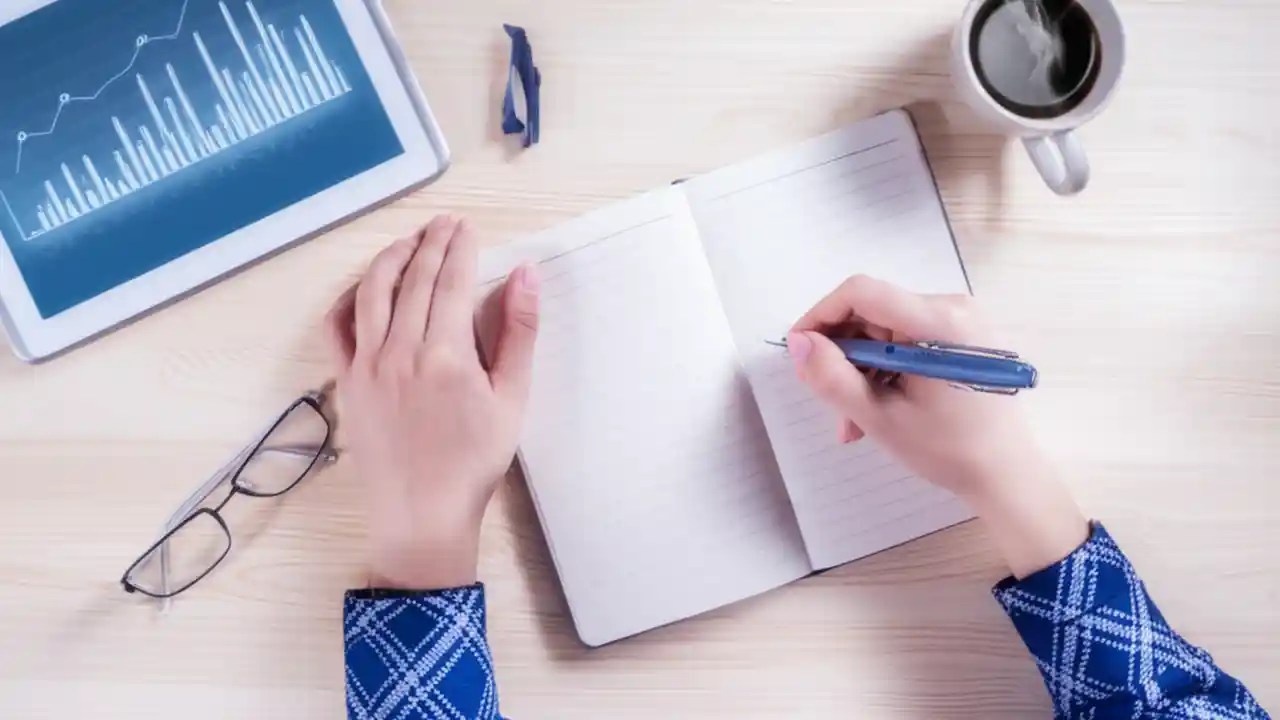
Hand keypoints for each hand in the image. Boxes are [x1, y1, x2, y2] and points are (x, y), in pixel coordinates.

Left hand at [324, 215, 539, 589]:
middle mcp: (401, 351)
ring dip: (391, 258)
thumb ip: (518, 333)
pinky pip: (337, 326)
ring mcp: (367, 365)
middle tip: (445, 224)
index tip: (467, 228)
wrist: (423, 515)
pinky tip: (365, 286)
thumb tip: (524, 275)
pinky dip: (349, 298)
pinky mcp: (347, 383)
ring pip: (373, 292)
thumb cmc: (474, 463)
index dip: (460, 248)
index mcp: (446, 354)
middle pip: (414, 278)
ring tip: (409, 241)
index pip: (451, 281)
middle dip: (430, 243)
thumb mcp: (512, 400)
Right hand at [787, 275, 1086, 577]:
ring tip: (854, 422)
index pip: (861, 293)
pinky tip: (878, 408)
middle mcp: (953, 307)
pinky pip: (908, 341)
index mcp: (938, 322)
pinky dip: (886, 370)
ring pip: (886, 332)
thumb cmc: (949, 450)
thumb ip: (832, 377)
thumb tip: (797, 343)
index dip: (821, 315)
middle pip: (873, 314)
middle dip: (843, 356)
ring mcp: (962, 320)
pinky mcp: (964, 336)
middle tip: (830, 403)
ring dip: (862, 371)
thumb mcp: (880, 417)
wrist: (1007, 474)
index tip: (799, 351)